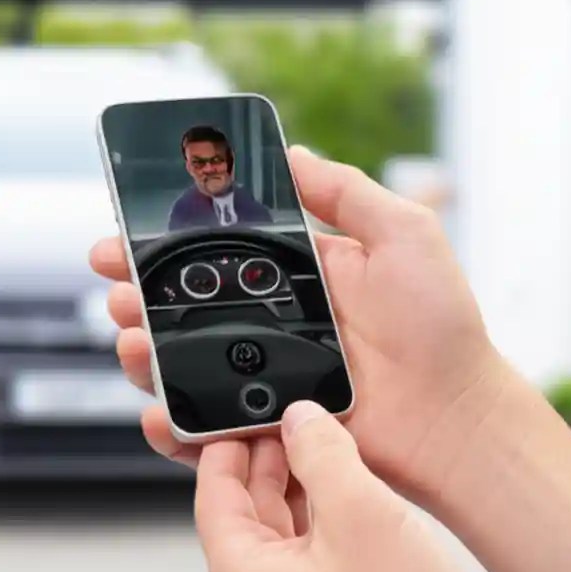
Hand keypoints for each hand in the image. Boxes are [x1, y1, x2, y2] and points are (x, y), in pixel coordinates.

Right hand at [89, 146, 508, 492]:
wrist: (453, 418)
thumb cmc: (441, 328)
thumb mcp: (404, 235)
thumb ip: (347, 191)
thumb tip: (293, 153)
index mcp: (296, 272)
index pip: (217, 248)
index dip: (169, 238)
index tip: (130, 228)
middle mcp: (270, 318)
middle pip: (184, 300)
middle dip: (138, 289)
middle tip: (117, 284)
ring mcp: (261, 371)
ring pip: (180, 356)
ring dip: (142, 344)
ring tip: (131, 334)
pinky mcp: (261, 418)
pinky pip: (202, 416)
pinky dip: (169, 415)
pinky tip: (155, 404)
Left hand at [197, 401, 472, 571]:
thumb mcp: (364, 520)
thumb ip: (325, 457)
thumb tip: (300, 419)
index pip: (212, 492)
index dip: (227, 442)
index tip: (245, 407)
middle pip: (244, 509)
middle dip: (268, 457)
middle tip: (294, 415)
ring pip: (280, 530)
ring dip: (299, 484)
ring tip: (326, 443)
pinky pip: (310, 554)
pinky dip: (322, 517)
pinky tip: (349, 491)